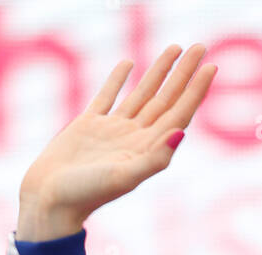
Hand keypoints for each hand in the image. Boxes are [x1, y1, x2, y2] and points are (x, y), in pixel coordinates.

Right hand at [17, 44, 216, 238]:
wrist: (50, 201)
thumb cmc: (86, 194)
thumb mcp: (123, 178)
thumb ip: (154, 159)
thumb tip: (179, 133)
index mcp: (146, 149)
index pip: (178, 114)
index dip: (196, 91)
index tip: (211, 66)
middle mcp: (134, 138)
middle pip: (166, 99)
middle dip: (184, 74)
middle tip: (200, 47)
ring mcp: (112, 131)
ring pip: (142, 94)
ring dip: (159, 72)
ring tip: (175, 48)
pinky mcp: (89, 125)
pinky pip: (108, 96)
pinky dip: (118, 79)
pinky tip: (128, 63)